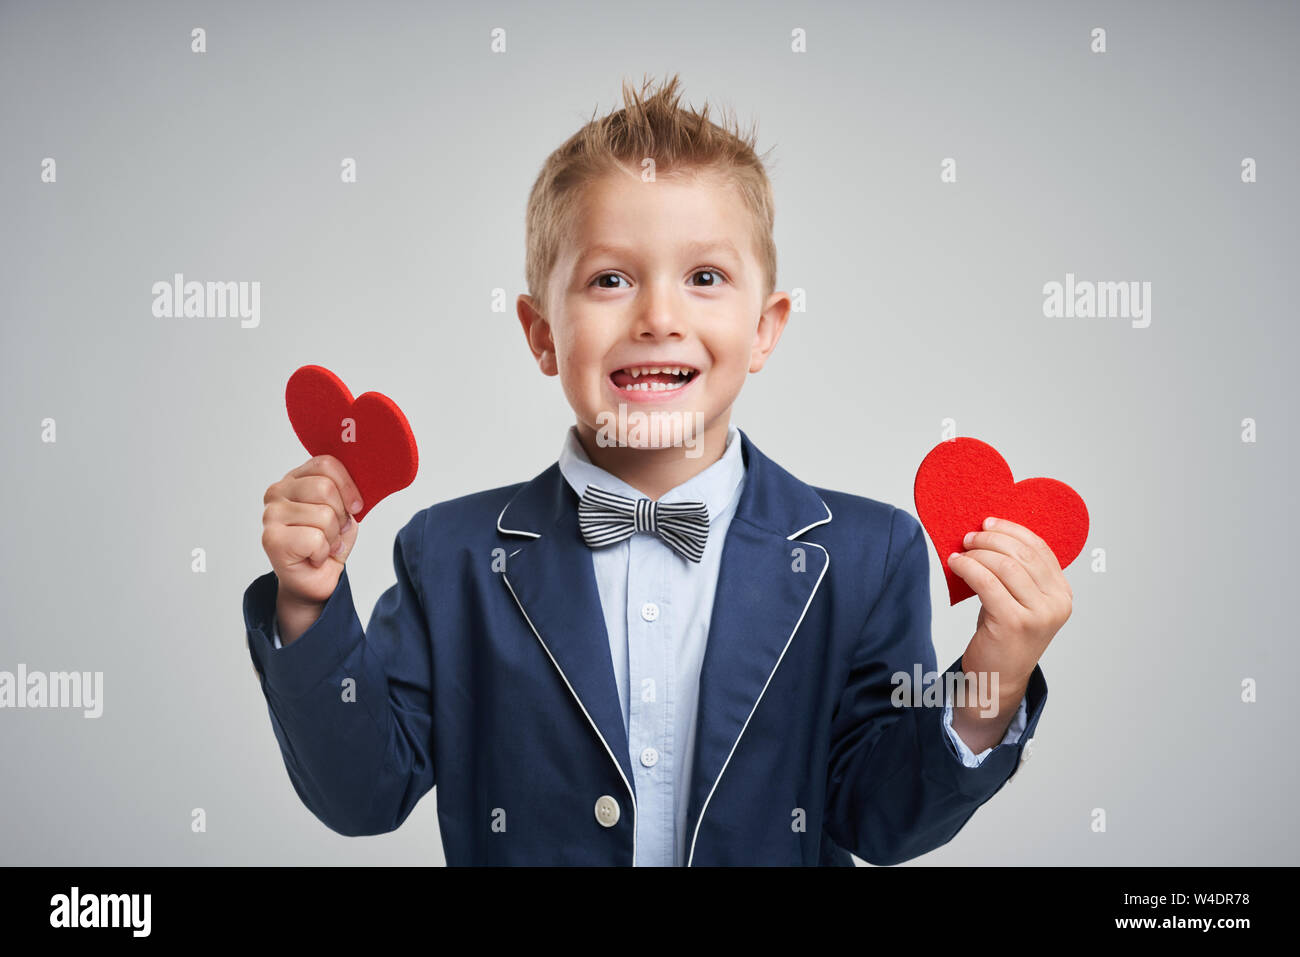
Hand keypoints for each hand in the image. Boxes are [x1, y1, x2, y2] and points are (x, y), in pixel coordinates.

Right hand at [261, 454, 363, 607]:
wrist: (315, 580)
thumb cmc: (328, 543)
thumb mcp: (344, 512)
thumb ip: (345, 493)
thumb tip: (359, 484)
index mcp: (295, 479)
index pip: (325, 463)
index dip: (348, 486)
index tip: (355, 506)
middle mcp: (277, 492)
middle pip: (325, 488)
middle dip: (340, 516)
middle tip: (334, 532)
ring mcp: (271, 515)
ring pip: (323, 515)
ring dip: (332, 537)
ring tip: (323, 545)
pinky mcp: (271, 540)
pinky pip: (314, 539)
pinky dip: (323, 552)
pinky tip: (313, 556)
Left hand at [947, 516, 1072, 713]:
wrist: (997, 679)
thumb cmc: (1004, 636)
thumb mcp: (1019, 600)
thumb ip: (1017, 572)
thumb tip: (989, 534)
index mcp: (1062, 593)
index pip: (1040, 548)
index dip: (1012, 530)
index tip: (988, 522)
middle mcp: (1057, 603)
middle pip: (1023, 554)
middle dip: (992, 539)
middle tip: (969, 537)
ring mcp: (1038, 615)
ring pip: (1005, 566)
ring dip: (977, 553)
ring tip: (960, 553)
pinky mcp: (1014, 623)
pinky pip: (987, 582)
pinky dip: (969, 568)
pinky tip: (956, 565)